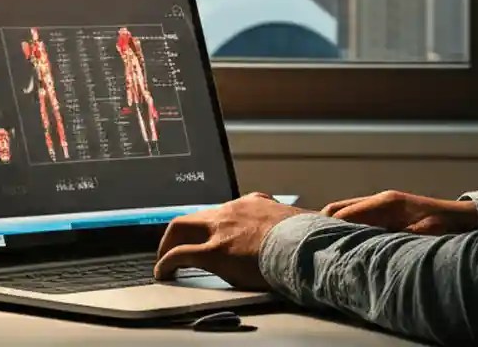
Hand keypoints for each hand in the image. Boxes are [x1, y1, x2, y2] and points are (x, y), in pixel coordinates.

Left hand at [154, 192, 304, 289]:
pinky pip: (179, 255)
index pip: (226, 209)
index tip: (213, 232)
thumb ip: (294, 228)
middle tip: (175, 246)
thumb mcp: (301, 226)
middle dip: (180, 231)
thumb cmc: (311, 240)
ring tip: (164, 261)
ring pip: (180, 228)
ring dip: (167, 244)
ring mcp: (221, 230)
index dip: (214, 223)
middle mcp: (233, 210)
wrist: (309, 247)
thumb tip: (314, 234)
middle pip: (194, 215)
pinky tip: (163, 273)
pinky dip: (166, 263)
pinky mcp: (214, 252)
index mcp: (255, 204)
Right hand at [320, 190, 477, 235]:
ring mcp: (380, 207)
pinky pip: (356, 220)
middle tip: (306, 244)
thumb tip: (379, 246)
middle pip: (339, 209)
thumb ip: (405, 236)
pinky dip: (344, 229)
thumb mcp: (428, 230)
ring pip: (345, 214)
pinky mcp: (383, 215)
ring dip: (332, 228)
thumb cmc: (445, 223)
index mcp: (387, 202)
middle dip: (322, 225)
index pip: (347, 212)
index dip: (329, 226)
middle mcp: (380, 201)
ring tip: (317, 246)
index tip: (314, 240)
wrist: (460, 217)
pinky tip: (339, 244)